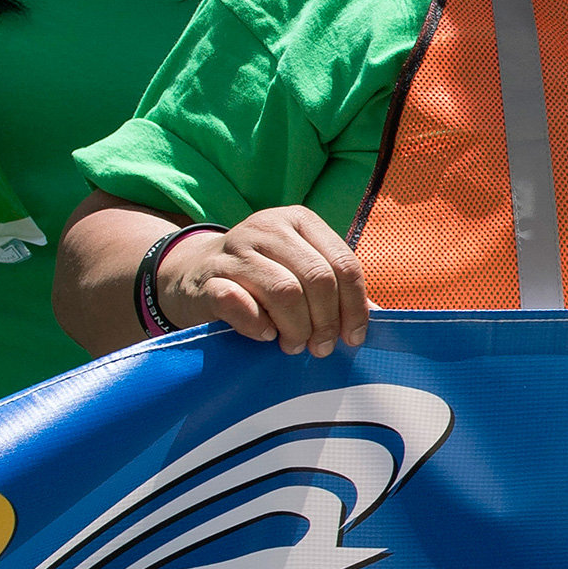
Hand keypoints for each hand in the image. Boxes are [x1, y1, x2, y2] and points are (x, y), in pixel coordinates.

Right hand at [159, 207, 369, 356]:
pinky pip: (239, 304)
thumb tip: (377, 316)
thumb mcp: (299, 269)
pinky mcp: (206, 279)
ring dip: (296, 327)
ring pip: (284, 291)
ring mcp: (234, 251)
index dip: (355, 304)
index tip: (354, 337)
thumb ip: (334, 286)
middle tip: (322, 347)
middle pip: (317, 278)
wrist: (190, 274)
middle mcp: (268, 228)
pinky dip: (258, 326)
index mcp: (299, 221)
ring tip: (295, 345)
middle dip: (327, 320)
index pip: (343, 262)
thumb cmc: (260, 276)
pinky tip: (264, 336)